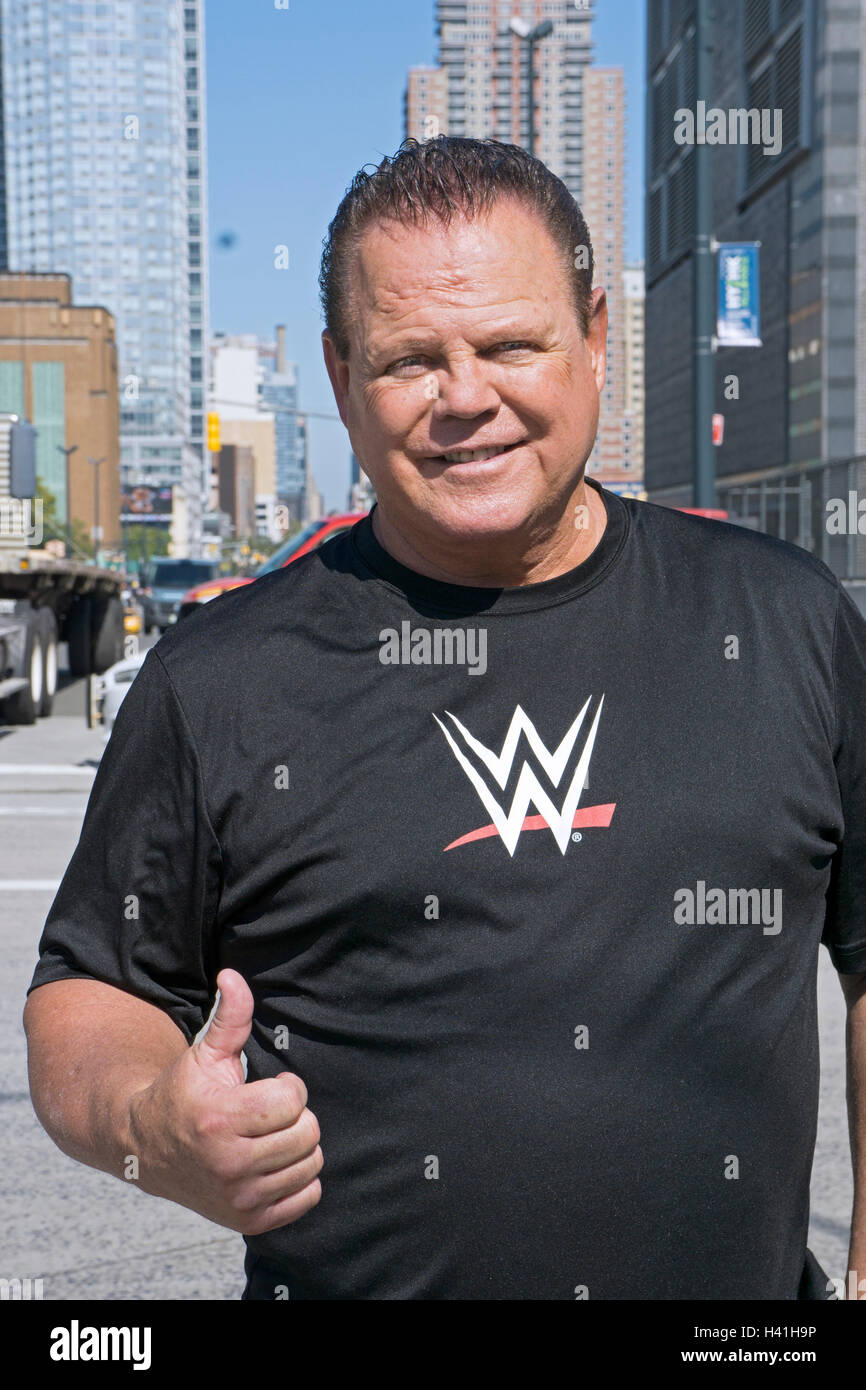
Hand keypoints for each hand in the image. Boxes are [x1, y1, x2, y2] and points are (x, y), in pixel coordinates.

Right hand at [127, 969, 321, 1234]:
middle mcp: (229, 1164)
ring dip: (299, 1146)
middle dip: (297, 1116)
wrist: (146, 1150)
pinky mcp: (248, 1221)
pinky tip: (274, 1162)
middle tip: (272, 1112)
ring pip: (311, 1165)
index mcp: (219, 1119)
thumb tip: (233, 976)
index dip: (289, 1088)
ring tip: (272, 1135)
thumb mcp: (204, 1053)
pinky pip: (307, 1197)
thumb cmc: (183, 1095)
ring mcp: (239, 1197)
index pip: (293, 1102)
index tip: (270, 1087)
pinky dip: (299, 1178)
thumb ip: (229, 1016)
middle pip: (308, 1134)